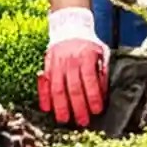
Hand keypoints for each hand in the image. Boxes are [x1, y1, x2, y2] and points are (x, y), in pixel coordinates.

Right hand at [36, 7, 107, 127]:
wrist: (69, 25)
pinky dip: (44, 96)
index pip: (90, 80)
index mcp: (86, 56)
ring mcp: (57, 63)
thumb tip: (102, 93)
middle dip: (78, 107)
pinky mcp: (47, 65)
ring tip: (64, 120)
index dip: (93, 97)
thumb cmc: (88, 43)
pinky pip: (44, 83)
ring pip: (58, 88)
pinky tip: (47, 108)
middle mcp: (70, 60)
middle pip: (74, 88)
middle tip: (82, 121)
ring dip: (60, 106)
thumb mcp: (101, 53)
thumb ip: (102, 72)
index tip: (96, 111)